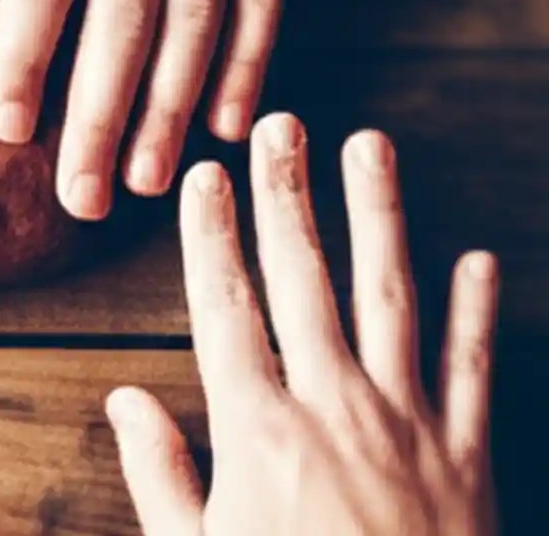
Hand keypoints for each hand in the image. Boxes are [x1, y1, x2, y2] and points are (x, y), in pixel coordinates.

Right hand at [106, 113, 497, 534]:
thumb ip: (159, 475)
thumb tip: (123, 402)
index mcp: (256, 430)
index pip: (224, 307)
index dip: (211, 236)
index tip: (206, 178)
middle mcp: (332, 407)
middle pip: (304, 280)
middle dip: (287, 197)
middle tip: (280, 126)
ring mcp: (407, 424)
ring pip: (390, 298)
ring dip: (379, 216)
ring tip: (369, 148)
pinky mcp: (468, 456)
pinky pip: (475, 369)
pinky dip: (478, 313)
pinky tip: (477, 259)